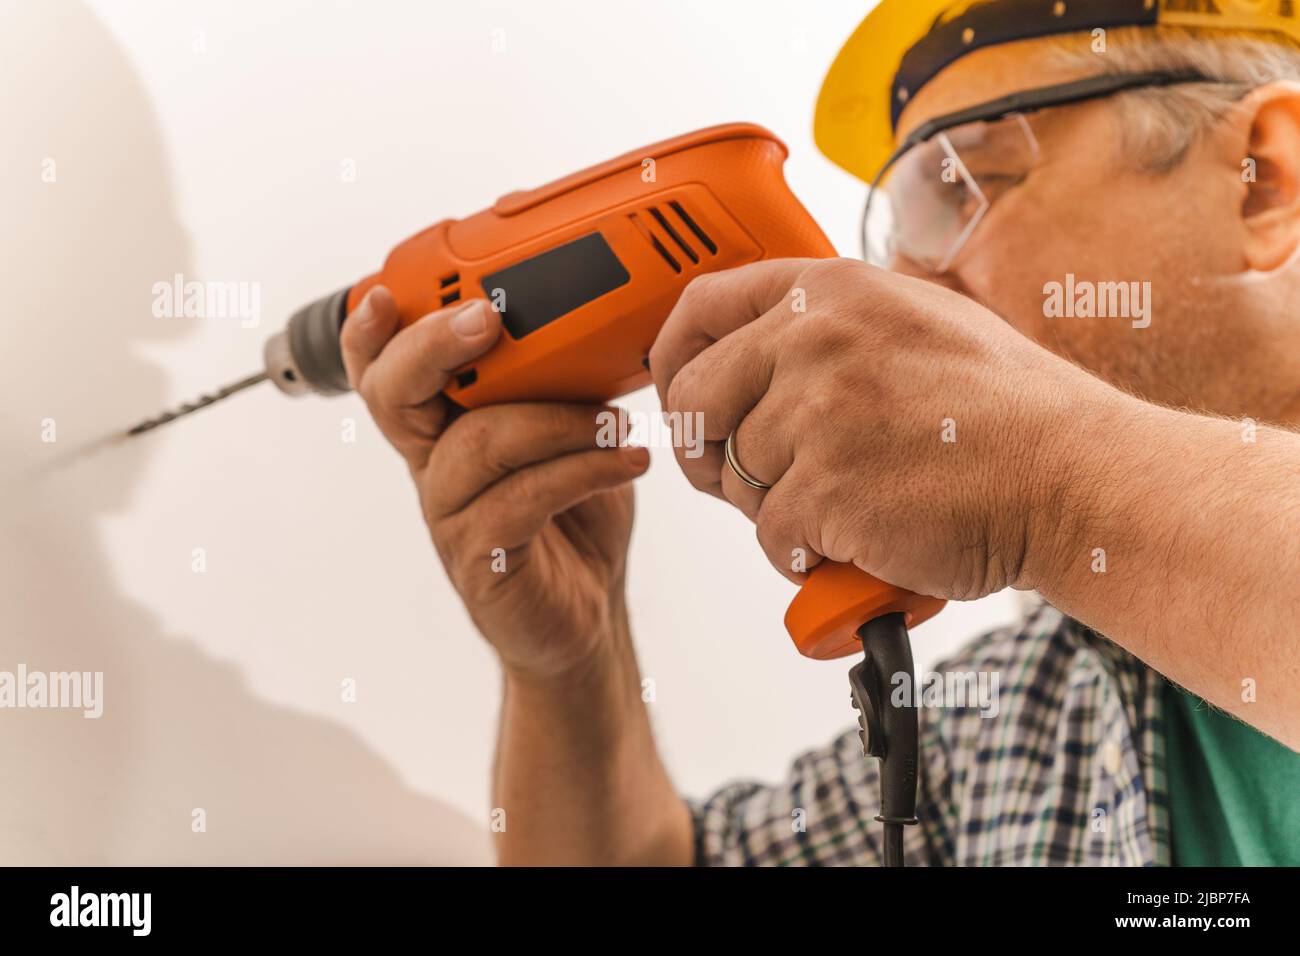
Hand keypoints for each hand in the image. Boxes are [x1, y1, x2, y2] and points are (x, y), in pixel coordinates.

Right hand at [340, 287, 649, 679]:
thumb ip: (564, 384)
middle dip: (433, 347)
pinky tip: (628, 463)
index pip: (387, 372)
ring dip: (558, 420)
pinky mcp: (481, 560)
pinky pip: (520, 500)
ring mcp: (451, 516)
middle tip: (488, 321)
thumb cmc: (577, 516)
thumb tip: (598, 323)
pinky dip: (583, 471)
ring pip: (478, 442)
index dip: (371, 335)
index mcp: (444, 427)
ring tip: (618, 425)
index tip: (389, 294)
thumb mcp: (573, 434)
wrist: (591, 614)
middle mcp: (434, 466)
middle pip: (396, 395)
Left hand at [649, 257, 1118, 599]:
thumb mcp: (914, 323)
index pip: (701, 307)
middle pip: (694, 405)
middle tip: (751, 483)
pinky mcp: (824, 489)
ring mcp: (817, 413)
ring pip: (734, 480)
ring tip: (852, 505)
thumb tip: (750, 356)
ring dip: (778, 509)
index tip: (681, 399)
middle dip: (711, 455)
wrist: (1074, 477)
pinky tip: (865, 538)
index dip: (674, 361)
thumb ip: (829, 327)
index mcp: (832, 290)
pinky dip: (807, 555)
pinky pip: (771, 537)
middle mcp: (815, 339)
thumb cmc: (1006, 413)